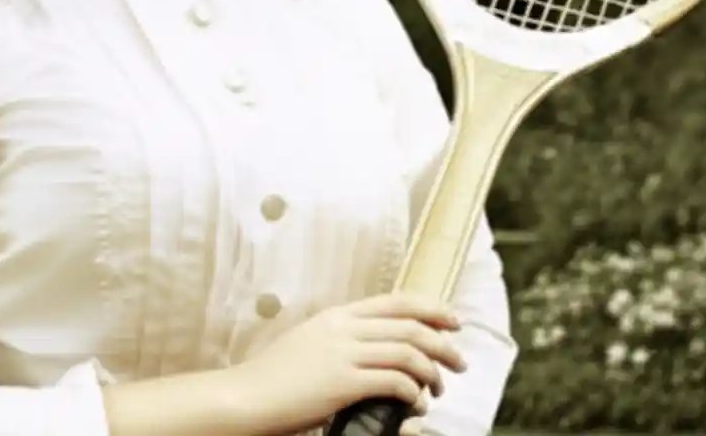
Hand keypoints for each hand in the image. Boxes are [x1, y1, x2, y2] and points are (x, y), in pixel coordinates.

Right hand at [225, 292, 467, 435]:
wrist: (245, 397)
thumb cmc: (274, 379)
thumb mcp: (308, 344)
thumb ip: (340, 341)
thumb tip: (373, 351)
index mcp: (336, 315)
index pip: (396, 301)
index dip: (431, 308)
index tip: (452, 321)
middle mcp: (343, 328)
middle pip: (410, 326)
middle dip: (443, 343)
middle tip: (460, 361)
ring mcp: (343, 353)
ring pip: (409, 353)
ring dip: (432, 372)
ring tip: (438, 389)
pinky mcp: (343, 382)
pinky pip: (395, 382)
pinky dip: (413, 393)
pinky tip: (415, 404)